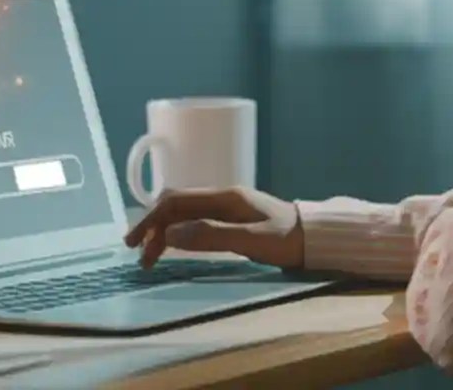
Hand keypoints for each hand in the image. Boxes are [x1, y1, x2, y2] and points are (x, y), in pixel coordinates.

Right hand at [123, 187, 304, 269]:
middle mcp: (221, 197)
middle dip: (153, 225)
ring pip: (184, 213)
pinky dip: (179, 232)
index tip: (136, 243)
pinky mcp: (231, 219)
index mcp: (223, 197)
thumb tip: (170, 235)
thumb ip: (211, 236)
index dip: (152, 220)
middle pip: (176, 205)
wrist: (316, 237)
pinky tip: (174, 246)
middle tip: (139, 254)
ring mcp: (226, 207)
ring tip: (151, 255)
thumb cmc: (287, 239)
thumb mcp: (251, 240)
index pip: (176, 202)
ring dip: (164, 231)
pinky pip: (195, 220)